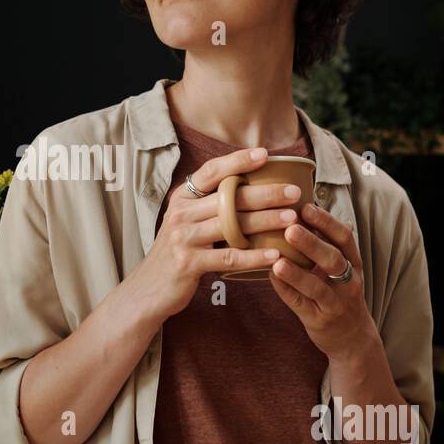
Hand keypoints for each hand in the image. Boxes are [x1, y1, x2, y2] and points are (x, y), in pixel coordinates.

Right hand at [128, 147, 304, 322]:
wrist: (148, 289)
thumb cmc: (177, 253)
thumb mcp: (186, 223)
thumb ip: (209, 207)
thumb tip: (250, 190)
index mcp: (182, 198)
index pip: (212, 172)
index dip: (238, 161)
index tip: (265, 154)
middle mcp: (181, 213)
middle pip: (229, 197)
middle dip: (266, 193)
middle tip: (294, 191)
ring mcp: (183, 237)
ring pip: (232, 225)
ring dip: (266, 221)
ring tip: (292, 219)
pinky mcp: (188, 263)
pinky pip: (228, 256)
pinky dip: (254, 256)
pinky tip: (274, 255)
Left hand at [268, 201, 378, 362]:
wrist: (352, 338)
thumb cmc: (339, 293)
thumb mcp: (342, 268)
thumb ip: (326, 243)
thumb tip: (304, 207)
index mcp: (353, 263)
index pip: (345, 238)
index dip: (327, 222)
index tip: (306, 206)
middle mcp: (348, 282)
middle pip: (333, 260)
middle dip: (312, 243)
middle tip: (290, 228)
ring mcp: (335, 303)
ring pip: (317, 287)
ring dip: (297, 273)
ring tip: (278, 260)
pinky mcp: (319, 320)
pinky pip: (301, 305)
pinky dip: (286, 291)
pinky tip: (271, 278)